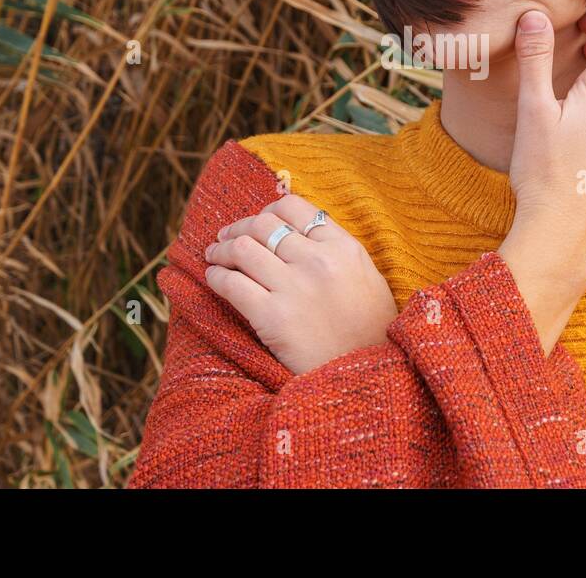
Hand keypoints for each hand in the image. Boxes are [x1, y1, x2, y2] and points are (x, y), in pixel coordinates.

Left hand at [203, 193, 397, 374]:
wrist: (366, 376)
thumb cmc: (371, 329)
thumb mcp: (367, 277)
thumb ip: (338, 250)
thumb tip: (301, 231)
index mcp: (343, 247)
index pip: (294, 208)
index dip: (268, 211)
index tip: (258, 222)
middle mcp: (318, 261)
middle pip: (262, 224)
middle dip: (238, 228)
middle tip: (226, 237)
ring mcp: (294, 287)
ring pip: (242, 248)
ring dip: (221, 250)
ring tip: (215, 256)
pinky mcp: (272, 317)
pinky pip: (232, 284)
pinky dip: (216, 277)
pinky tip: (214, 279)